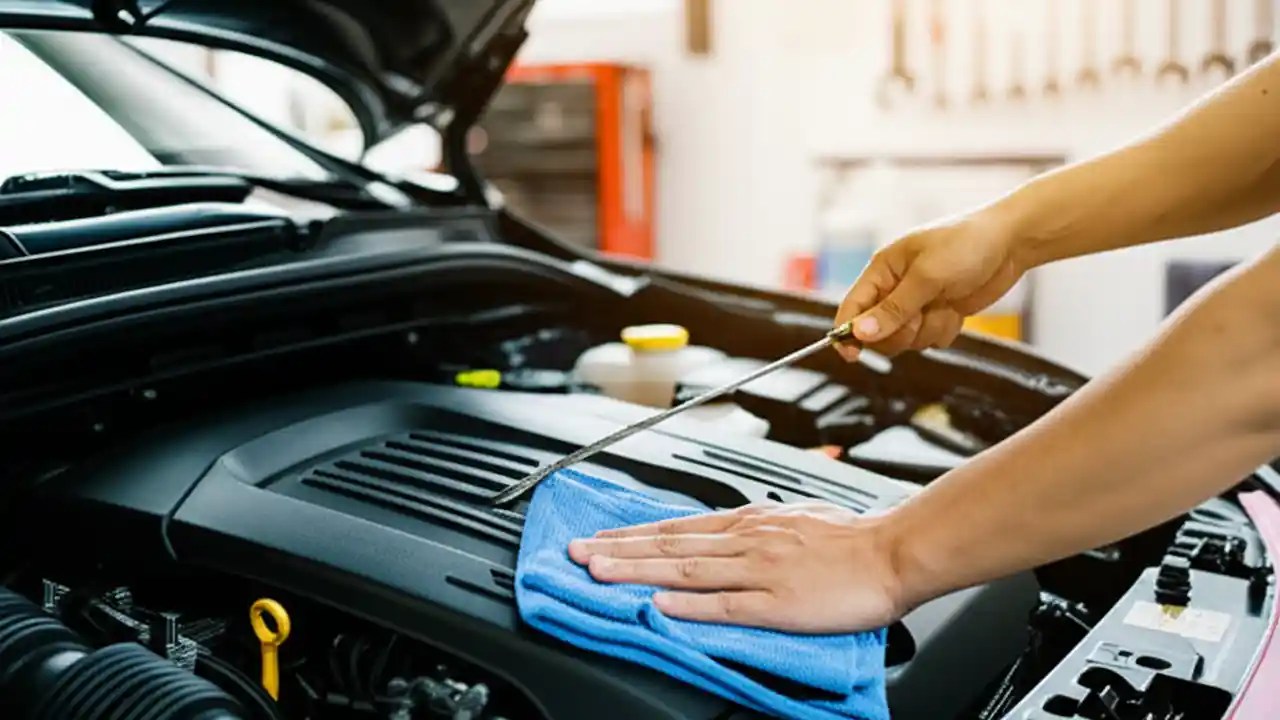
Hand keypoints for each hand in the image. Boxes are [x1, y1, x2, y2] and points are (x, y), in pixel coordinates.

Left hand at [567, 502, 905, 633]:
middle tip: (575, 552)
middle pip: (668, 545)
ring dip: (636, 570)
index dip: (632, 534)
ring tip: (598, 572)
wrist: (892, 551)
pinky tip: (659, 606)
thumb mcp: (792, 519)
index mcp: (748, 522)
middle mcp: (745, 540)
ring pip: (684, 570)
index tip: (598, 538)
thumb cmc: (850, 538)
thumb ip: (754, 529)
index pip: (677, 527)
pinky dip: (687, 604)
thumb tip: (723, 533)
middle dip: (617, 549)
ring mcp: (759, 570)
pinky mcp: (777, 601)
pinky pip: (724, 603)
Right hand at [834, 210, 1026, 360]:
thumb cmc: (967, 244)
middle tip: (919, 316)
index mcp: (883, 269)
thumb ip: (893, 308)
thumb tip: (859, 333)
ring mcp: (918, 302)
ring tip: (945, 304)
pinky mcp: (938, 312)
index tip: (851, 354)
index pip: (852, 306)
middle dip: (900, 331)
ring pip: (906, 339)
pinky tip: (956, 308)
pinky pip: (930, 339)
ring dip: (927, 329)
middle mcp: (896, 287)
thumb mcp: (927, 276)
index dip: (847, 332)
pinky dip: (944, 329)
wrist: (1011, 242)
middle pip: (877, 331)